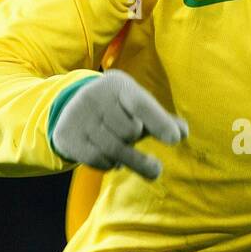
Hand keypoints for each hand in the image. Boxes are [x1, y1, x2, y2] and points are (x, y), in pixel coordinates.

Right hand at [51, 69, 187, 179]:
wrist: (70, 109)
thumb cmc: (116, 108)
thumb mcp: (136, 106)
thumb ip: (161, 119)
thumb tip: (183, 131)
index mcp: (117, 85)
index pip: (141, 104)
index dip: (159, 122)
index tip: (175, 140)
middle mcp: (95, 97)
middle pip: (129, 132)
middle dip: (136, 140)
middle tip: (135, 138)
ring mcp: (78, 117)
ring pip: (114, 150)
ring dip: (132, 160)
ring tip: (147, 166)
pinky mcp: (67, 136)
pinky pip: (98, 160)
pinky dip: (111, 164)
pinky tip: (113, 159)